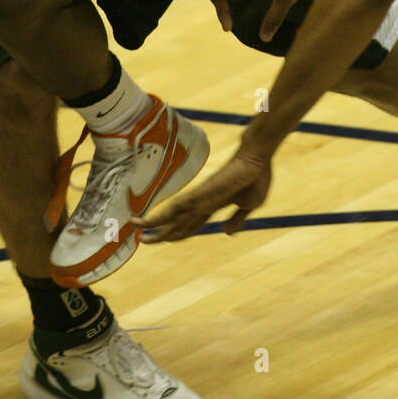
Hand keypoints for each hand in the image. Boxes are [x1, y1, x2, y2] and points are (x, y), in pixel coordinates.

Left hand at [137, 149, 272, 240]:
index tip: (160, 240)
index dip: (174, 234)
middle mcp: (203, 202)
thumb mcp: (248, 206)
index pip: (188, 224)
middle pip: (177, 221)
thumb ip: (237, 218)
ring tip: (138, 227)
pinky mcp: (206, 190)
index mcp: (212, 206)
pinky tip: (154, 218)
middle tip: (141, 240)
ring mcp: (203, 196)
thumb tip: (226, 233)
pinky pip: (184, 203)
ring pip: (174, 213)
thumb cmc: (255, 177)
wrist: (259, 157)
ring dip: (156, 221)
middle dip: (160, 232)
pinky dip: (168, 211)